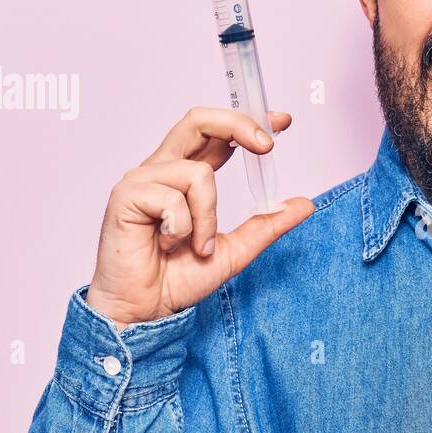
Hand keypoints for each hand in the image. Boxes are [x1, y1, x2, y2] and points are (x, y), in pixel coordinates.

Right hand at [85, 106, 314, 327]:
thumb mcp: (235, 250)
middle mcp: (162, 170)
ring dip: (209, 217)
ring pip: (199, 173)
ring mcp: (142, 180)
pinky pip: (174, 200)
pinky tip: (166, 246)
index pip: (216, 134)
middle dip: (237, 125)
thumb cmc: (177, 279)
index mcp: (184, 176)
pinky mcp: (126, 196)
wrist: (144, 311)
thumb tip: (305, 204)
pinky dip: (184, 229)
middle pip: (199, 120)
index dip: (248, 120)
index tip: (282, 121)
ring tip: (195, 246)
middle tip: (267, 146)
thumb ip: (266, 225)